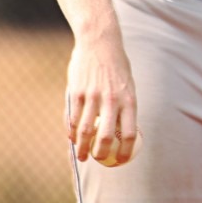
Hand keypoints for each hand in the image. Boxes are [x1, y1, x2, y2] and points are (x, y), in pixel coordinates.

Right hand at [67, 28, 137, 167]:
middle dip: (101, 154)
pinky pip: (72, 118)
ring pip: (85, 131)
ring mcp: (92, 96)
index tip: (121, 160)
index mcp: (129, 99)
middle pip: (106, 136)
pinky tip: (71, 138)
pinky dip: (71, 132)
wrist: (100, 42)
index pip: (130, 133)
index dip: (126, 151)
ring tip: (81, 156)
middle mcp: (112, 100)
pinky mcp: (76, 92)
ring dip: (82, 148)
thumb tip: (122, 129)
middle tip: (98, 160)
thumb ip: (124, 106)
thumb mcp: (128, 84)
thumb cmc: (116, 66)